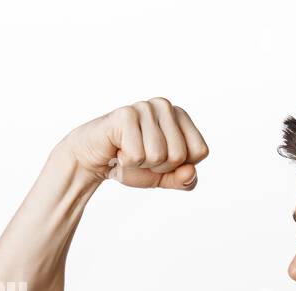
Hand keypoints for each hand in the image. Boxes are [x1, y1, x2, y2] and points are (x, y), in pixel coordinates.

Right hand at [56, 97, 208, 189]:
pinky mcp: (125, 115)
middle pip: (180, 155)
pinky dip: (126, 162)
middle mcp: (164, 105)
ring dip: (141, 164)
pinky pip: (137, 155)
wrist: (95, 161)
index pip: (200, 152)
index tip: (161, 158)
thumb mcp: (165, 177)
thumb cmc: (132, 164)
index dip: (181, 166)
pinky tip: (118, 150)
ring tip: (128, 152)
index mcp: (180, 116)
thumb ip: (184, 180)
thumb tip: (190, 172)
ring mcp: (145, 107)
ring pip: (159, 156)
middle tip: (141, 156)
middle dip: (159, 167)